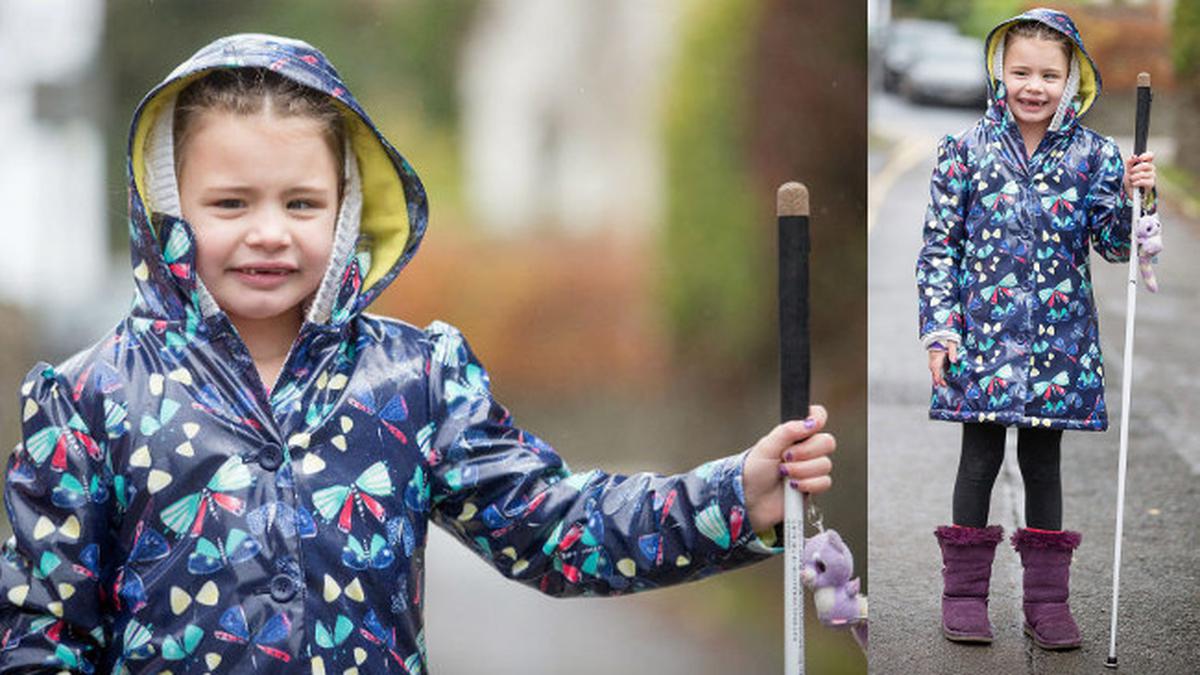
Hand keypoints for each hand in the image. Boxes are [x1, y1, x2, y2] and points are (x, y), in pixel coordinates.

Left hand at [742, 405, 834, 532]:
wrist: (751, 499)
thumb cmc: (754, 471)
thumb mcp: (766, 446)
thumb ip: (787, 431)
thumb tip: (811, 422)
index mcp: (795, 435)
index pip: (817, 417)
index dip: (818, 419)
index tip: (811, 426)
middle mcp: (806, 450)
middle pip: (827, 442)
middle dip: (806, 451)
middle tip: (785, 457)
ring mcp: (811, 468)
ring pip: (825, 464)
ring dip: (801, 470)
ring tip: (783, 474)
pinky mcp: (814, 487)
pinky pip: (824, 482)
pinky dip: (807, 484)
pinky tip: (792, 486)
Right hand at [928, 341, 957, 386]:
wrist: (937, 333)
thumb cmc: (944, 338)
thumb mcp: (951, 344)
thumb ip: (953, 352)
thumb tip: (954, 361)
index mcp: (936, 356)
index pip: (936, 369)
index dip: (938, 377)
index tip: (940, 383)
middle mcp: (933, 358)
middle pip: (934, 371)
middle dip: (937, 379)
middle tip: (943, 385)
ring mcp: (932, 358)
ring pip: (933, 370)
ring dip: (936, 376)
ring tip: (941, 383)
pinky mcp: (934, 358)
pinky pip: (934, 367)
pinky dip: (937, 372)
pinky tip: (940, 375)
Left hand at [1124, 151, 1155, 194]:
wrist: (1129, 192)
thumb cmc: (1130, 180)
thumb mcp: (1127, 170)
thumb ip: (1130, 162)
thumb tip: (1134, 156)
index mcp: (1145, 164)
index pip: (1150, 156)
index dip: (1146, 155)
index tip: (1139, 158)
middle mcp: (1150, 169)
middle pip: (1148, 165)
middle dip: (1137, 168)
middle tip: (1130, 172)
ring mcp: (1152, 176)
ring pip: (1146, 173)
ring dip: (1135, 176)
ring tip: (1131, 179)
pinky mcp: (1151, 184)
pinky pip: (1145, 181)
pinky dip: (1137, 182)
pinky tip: (1134, 184)